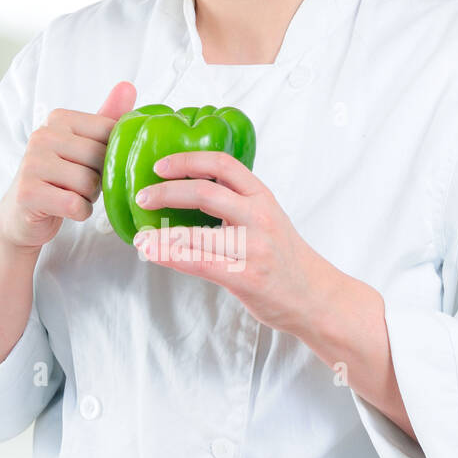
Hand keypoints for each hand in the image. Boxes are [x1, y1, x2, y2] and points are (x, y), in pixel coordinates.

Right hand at [0, 81, 136, 249]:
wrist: (22, 215)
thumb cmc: (59, 179)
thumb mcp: (83, 146)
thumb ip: (106, 119)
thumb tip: (129, 86)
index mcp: (59, 119)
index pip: (109, 132)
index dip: (111, 156)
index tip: (91, 164)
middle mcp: (42, 135)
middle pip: (100, 158)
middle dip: (99, 179)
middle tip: (80, 185)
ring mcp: (32, 163)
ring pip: (89, 183)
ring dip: (89, 198)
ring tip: (71, 194)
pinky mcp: (28, 192)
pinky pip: (76, 205)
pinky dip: (79, 212)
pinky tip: (65, 208)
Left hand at [131, 149, 325, 333]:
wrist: (317, 297)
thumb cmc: (287, 260)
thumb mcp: (269, 220)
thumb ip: (238, 205)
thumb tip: (189, 195)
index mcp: (263, 197)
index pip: (223, 164)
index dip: (188, 160)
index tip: (161, 165)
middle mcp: (260, 217)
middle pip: (205, 191)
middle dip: (166, 191)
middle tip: (142, 196)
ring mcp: (254, 247)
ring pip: (196, 233)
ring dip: (160, 233)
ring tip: (139, 237)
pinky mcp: (246, 277)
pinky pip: (199, 263)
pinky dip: (170, 256)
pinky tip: (152, 253)